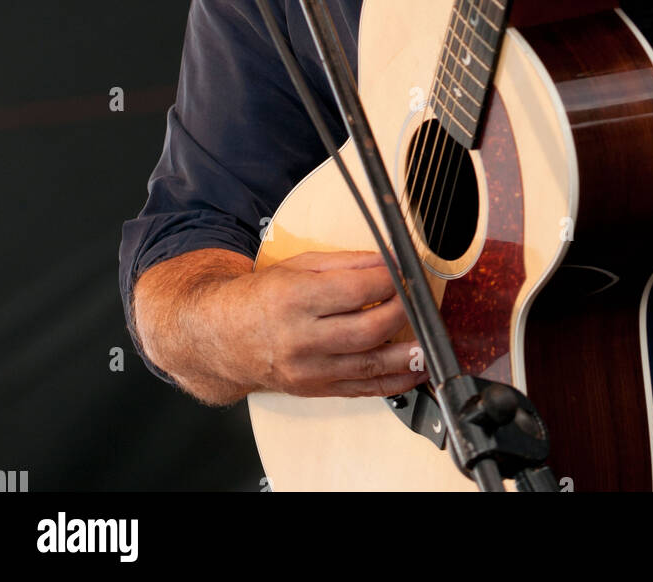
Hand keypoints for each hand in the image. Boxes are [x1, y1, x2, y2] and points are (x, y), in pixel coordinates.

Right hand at [233, 250, 428, 397]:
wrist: (224, 337)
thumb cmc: (262, 297)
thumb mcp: (299, 265)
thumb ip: (347, 263)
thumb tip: (388, 261)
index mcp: (295, 299)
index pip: (356, 290)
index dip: (389, 280)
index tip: (406, 271)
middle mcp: (301, 338)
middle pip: (367, 329)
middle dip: (402, 312)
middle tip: (419, 300)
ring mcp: (308, 369)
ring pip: (368, 365)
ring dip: (406, 355)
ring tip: (428, 343)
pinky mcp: (314, 390)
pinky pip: (361, 391)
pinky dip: (393, 383)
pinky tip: (412, 372)